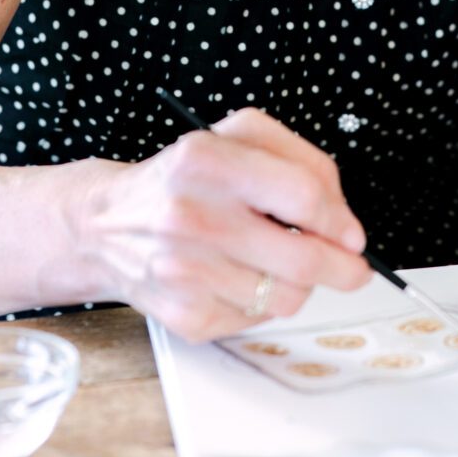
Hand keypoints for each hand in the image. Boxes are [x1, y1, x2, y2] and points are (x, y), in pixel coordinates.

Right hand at [55, 107, 369, 343]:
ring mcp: (183, 271)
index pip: (302, 196)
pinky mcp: (184, 314)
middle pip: (303, 259)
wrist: (104, 226)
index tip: (353, 234)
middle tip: (350, 267)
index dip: (340, 220)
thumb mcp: (237, 137)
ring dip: (300, 284)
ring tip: (278, 262)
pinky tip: (240, 278)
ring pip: (287, 297)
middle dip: (342, 267)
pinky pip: (257, 319)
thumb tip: (344, 222)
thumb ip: (302, 161)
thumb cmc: (184, 179)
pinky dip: (262, 302)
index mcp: (204, 160)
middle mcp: (188, 216)